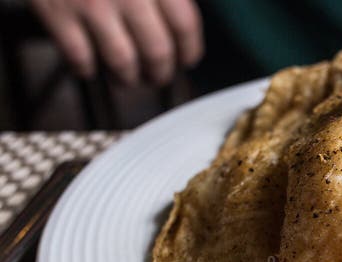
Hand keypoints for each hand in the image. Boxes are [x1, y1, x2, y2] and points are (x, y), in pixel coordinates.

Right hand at [30, 0, 203, 85]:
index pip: (185, 26)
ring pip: (123, 62)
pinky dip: (87, 69)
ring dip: (128, 79)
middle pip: (158, 51)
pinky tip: (90, 67)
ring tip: (127, 78)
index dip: (189, 50)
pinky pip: (80, 58)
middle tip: (157, 75)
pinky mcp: (58, 12)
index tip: (187, 60)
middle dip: (160, 72)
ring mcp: (92, 4)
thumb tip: (181, 26)